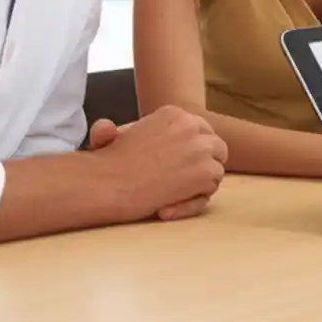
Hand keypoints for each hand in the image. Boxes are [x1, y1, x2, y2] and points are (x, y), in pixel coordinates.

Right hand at [91, 106, 227, 222]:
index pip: (201, 132)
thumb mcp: (112, 137)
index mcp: (175, 114)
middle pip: (215, 147)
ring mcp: (202, 148)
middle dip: (203, 165)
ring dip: (198, 186)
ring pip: (216, 169)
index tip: (178, 165)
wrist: (106, 183)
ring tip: (171, 197)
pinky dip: (192, 203)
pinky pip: (210, 190)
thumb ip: (115, 131)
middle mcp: (192, 125)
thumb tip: (105, 128)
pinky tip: (167, 207)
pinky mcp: (206, 172)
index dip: (192, 151)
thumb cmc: (105, 165)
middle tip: (183, 182)